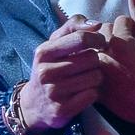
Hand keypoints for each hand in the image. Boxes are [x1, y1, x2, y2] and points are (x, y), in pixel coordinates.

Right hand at [16, 14, 108, 130]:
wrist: (33, 104)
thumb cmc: (50, 67)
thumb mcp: (54, 44)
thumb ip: (74, 27)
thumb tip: (96, 25)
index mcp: (44, 52)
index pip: (81, 39)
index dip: (97, 39)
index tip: (100, 43)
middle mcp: (46, 72)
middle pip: (92, 58)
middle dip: (95, 61)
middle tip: (87, 66)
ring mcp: (53, 92)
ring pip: (95, 77)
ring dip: (95, 77)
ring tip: (85, 79)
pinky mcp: (62, 110)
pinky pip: (92, 95)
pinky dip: (92, 93)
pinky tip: (83, 92)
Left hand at [91, 0, 134, 134]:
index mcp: (121, 40)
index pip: (118, 21)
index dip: (130, 31)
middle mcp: (105, 54)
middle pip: (102, 33)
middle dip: (115, 40)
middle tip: (130, 55)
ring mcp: (98, 72)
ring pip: (94, 50)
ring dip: (105, 54)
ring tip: (122, 66)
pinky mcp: (95, 87)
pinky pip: (91, 69)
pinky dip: (99, 70)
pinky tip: (115, 77)